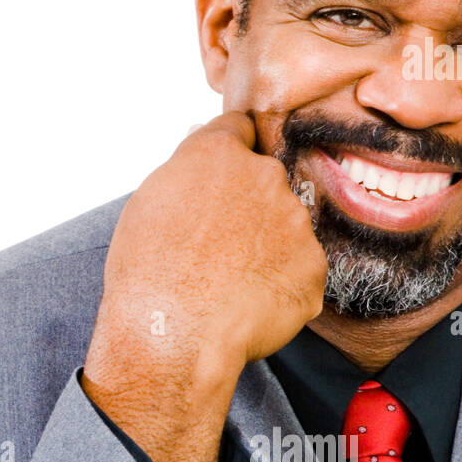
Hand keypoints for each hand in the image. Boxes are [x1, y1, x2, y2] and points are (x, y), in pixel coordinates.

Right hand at [81, 112, 327, 461]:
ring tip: (228, 281)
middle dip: (249, 205)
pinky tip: (248, 304)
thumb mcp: (148, 202)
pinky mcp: (314, 269)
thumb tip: (203, 154)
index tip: (219, 178)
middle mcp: (265, 177)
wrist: (173, 333)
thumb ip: (186, 170)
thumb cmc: (147, 270)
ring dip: (267, 246)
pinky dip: (280, 286)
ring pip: (286, 228)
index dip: (228, 154)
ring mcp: (296, 223)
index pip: (238, 129)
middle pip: (266, 181)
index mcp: (219, 154)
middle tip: (216, 245)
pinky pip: (299, 272)